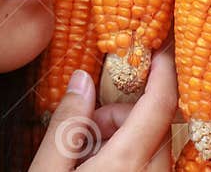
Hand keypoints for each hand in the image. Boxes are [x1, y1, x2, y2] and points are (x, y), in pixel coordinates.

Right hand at [29, 45, 176, 170]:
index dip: (163, 73)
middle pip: (155, 125)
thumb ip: (66, 123)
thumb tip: (82, 80)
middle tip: (85, 127)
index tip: (157, 50)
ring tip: (84, 155)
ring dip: (124, 137)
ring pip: (154, 147)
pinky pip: (151, 167)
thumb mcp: (47, 170)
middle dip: (122, 113)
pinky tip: (96, 168)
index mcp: (126, 165)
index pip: (159, 106)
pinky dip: (129, 158)